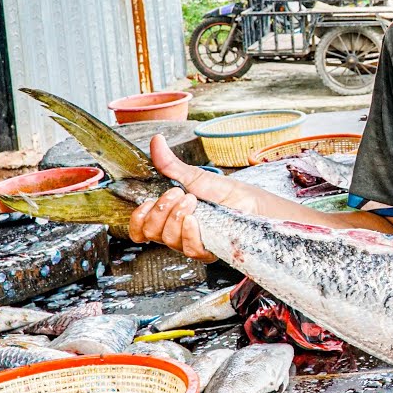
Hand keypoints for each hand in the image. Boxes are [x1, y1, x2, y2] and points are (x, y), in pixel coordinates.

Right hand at [127, 135, 256, 261]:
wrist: (254, 204)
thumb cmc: (227, 192)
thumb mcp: (196, 176)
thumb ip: (171, 164)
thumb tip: (156, 140)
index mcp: (169, 216)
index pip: (140, 229)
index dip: (137, 219)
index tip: (147, 202)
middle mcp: (176, 231)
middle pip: (151, 232)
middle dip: (160, 209)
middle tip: (178, 193)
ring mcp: (191, 242)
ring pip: (168, 239)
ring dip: (177, 216)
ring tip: (192, 200)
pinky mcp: (206, 251)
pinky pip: (188, 249)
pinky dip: (188, 232)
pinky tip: (195, 219)